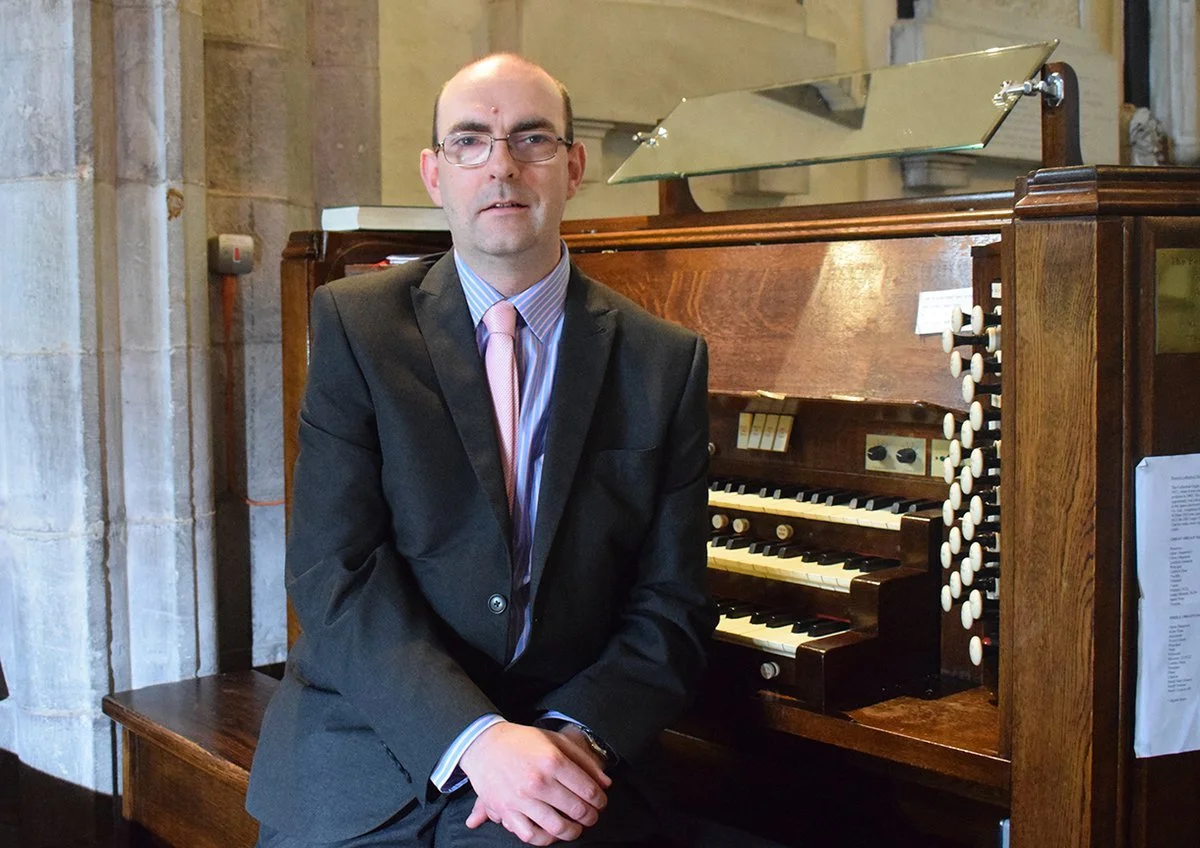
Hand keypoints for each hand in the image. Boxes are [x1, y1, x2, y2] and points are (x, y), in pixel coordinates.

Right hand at [461, 722, 611, 844]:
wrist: (485, 745)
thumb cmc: (523, 741)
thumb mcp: (556, 740)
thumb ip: (583, 760)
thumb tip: (605, 782)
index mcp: (553, 761)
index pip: (588, 789)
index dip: (600, 799)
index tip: (600, 802)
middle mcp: (538, 781)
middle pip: (577, 810)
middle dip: (591, 816)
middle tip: (592, 815)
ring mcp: (522, 799)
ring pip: (557, 827)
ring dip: (573, 831)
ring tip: (576, 827)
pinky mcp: (507, 811)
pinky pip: (531, 835)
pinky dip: (545, 839)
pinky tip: (552, 833)